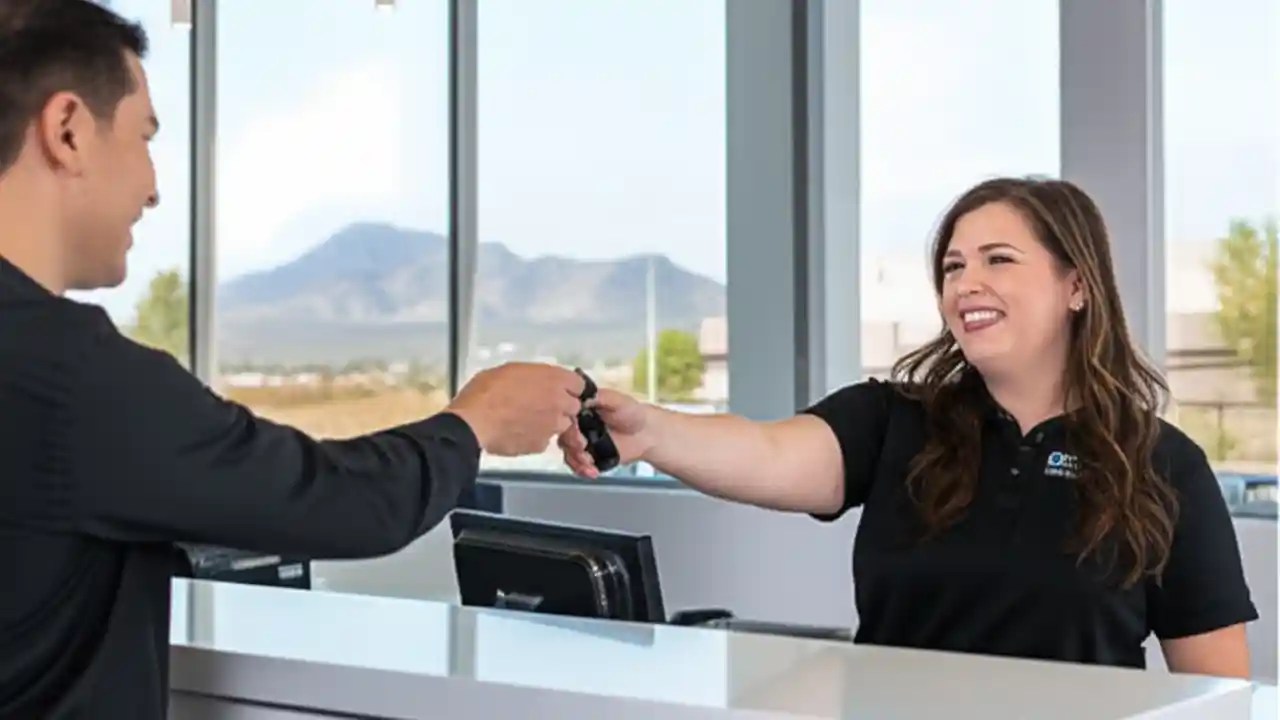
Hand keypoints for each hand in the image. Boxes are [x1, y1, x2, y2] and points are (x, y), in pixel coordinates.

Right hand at [446, 362, 584, 455]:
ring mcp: (552, 426)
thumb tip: (536, 383)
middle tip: (540, 405)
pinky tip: (517, 433)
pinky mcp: (541, 445)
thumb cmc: (486, 391)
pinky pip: (544, 440)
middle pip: (573, 406)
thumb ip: (533, 377)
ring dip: (549, 423)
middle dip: (561, 406)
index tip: (558, 389)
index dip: (567, 387)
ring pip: (561, 425)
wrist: (473, 423)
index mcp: (554, 379)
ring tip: (526, 420)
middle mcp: (559, 403)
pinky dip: (535, 437)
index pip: (578, 384)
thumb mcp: (510, 370)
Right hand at [558, 388, 656, 477]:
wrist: (646, 434)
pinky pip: (578, 467)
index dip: (568, 425)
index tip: (577, 430)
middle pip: (564, 437)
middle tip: (583, 446)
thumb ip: (601, 397)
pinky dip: (582, 470)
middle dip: (572, 444)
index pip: (565, 417)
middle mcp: (577, 427)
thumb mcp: (617, 400)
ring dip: (576, 460)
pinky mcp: (589, 459)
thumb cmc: (632, 413)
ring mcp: (582, 444)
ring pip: (569, 454)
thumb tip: (583, 397)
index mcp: (581, 410)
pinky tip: (592, 472)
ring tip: (588, 463)